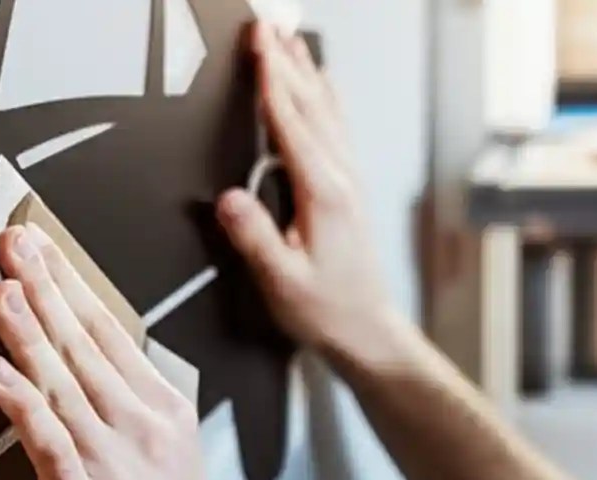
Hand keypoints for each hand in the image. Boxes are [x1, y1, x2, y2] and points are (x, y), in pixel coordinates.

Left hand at [0, 223, 236, 479]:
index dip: (73, 285)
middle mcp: (142, 426)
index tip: (47, 251)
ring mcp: (114, 459)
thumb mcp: (166, 461)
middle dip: (45, 285)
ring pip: (62, 378)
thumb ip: (131, 413)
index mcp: (164, 411)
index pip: (112, 331)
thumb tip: (88, 371)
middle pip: (85, 342)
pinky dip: (18, 398)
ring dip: (26, 328)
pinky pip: (45, 435)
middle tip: (17, 243)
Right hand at [217, 23, 399, 366]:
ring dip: (306, 72)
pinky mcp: (348, 190)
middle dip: (285, 61)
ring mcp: (348, 181)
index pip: (291, 123)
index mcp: (322, 193)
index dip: (270, 79)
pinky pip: (335, 128)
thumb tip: (228, 199)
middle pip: (310, 104)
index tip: (257, 44)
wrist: (367, 331)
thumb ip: (254, 238)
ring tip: (290, 40)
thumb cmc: (326, 310)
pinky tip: (322, 87)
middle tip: (266, 26)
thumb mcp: (282, 282)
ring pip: (326, 111)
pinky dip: (324, 98)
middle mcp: (340, 178)